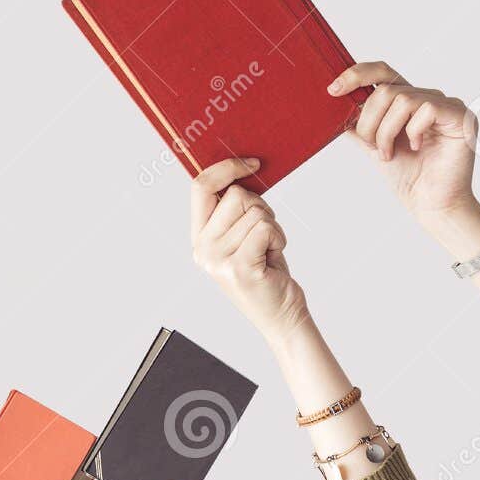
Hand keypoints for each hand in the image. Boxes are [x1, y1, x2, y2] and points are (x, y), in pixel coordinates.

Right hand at [191, 158, 306, 341]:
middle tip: (265, 234)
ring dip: (273, 226)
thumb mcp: (242, 238)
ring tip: (269, 250)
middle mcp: (202, 248)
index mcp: (198, 237)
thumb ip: (233, 211)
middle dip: (261, 207)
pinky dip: (279, 238)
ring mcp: (217, 259)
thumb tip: (240, 173)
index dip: (226, 168)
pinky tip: (274, 256)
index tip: (252, 163)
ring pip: (255, 211)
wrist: (280, 316)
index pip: (200, 187)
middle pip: (236, 195)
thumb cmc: (266, 273)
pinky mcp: (239, 267)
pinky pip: (265, 228)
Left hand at [333, 61, 476, 220]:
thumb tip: (336, 107)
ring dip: (385, 131)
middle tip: (370, 146)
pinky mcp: (461, 116)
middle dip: (369, 121)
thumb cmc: (407, 176)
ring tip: (388, 153)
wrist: (429, 203)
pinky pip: (426, 109)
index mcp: (407, 101)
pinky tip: (416, 147)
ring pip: (403, 99)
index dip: (357, 75)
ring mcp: (446, 105)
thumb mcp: (371, 145)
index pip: (383, 72)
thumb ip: (358, 124)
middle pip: (387, 89)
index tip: (333, 90)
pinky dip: (412, 131)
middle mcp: (428, 98)